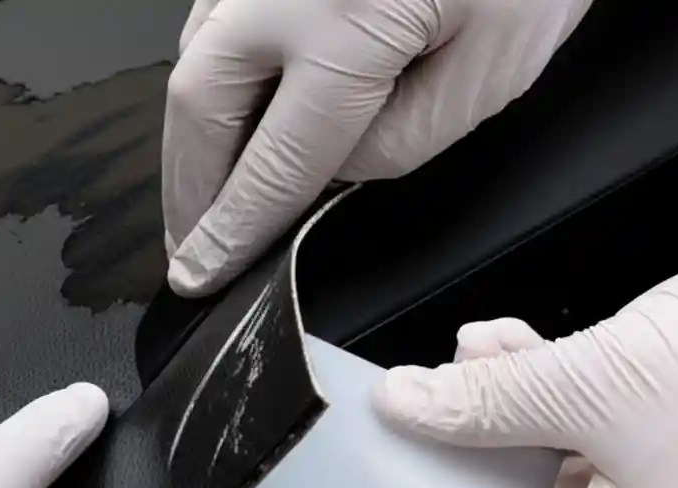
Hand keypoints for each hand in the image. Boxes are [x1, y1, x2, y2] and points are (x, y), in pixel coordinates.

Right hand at [162, 0, 592, 296]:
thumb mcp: (490, 73)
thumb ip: (399, 143)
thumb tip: (329, 169)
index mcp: (342, 22)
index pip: (272, 160)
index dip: (234, 230)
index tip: (207, 271)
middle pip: (199, 105)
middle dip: (187, 189)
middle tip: (190, 248)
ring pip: (194, 55)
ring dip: (195, 134)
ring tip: (206, 191)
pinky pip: (215, 16)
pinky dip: (213, 74)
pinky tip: (230, 110)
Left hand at [374, 235, 677, 487]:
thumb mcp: (600, 378)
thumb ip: (488, 400)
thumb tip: (407, 410)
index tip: (373, 457)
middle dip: (451, 448)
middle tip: (409, 397)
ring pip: (529, 466)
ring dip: (489, 407)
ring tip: (471, 356)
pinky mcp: (657, 450)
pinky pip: (569, 433)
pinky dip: (532, 391)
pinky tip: (511, 348)